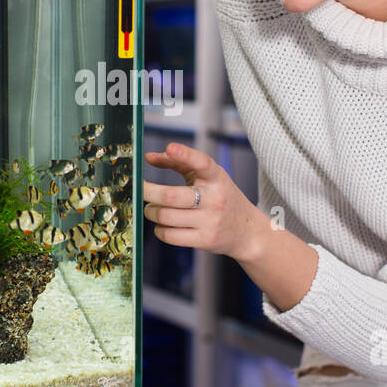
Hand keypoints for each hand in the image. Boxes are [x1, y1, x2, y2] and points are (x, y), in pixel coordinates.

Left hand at [143, 142, 264, 260]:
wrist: (247, 230)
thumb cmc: (220, 198)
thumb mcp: (206, 177)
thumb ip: (178, 163)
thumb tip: (149, 157)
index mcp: (217, 177)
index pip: (202, 162)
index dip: (186, 154)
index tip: (171, 147)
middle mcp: (215, 198)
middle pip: (170, 196)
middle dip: (147, 192)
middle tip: (138, 189)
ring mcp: (211, 221)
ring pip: (165, 216)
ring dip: (151, 212)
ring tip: (152, 209)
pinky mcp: (205, 240)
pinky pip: (170, 235)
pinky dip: (159, 230)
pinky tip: (162, 225)